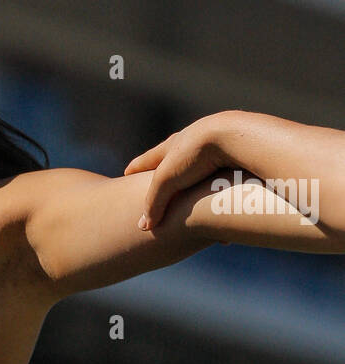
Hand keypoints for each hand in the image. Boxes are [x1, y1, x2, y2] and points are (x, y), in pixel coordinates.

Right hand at [123, 114, 229, 229]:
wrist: (236, 136)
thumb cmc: (195, 154)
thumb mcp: (167, 180)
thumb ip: (154, 203)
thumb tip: (144, 227)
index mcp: (171, 146)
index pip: (147, 159)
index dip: (136, 168)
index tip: (127, 174)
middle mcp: (191, 141)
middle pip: (173, 157)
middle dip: (166, 169)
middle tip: (159, 180)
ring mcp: (214, 144)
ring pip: (200, 162)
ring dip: (196, 176)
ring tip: (196, 190)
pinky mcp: (234, 151)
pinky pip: (223, 169)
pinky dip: (220, 180)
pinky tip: (226, 188)